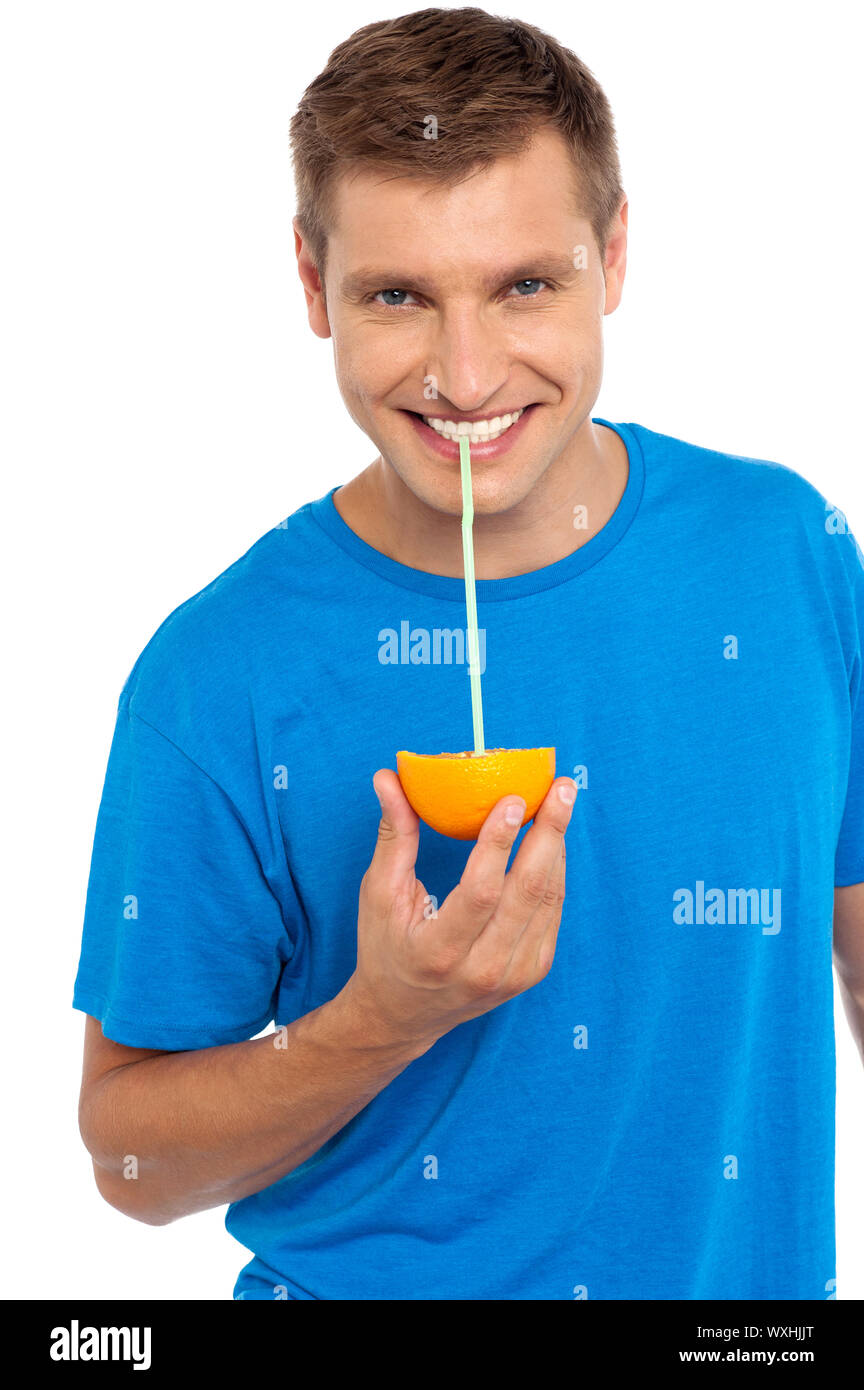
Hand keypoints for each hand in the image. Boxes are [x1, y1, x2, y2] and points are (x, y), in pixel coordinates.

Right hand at [344, 767, 576, 1049]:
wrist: (403, 1015)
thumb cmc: (386, 948)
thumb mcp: (378, 894)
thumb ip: (394, 835)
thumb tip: (387, 778)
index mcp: (438, 951)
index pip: (479, 892)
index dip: (498, 843)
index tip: (513, 799)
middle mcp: (482, 969)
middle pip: (527, 891)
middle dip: (549, 831)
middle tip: (561, 787)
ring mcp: (512, 975)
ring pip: (548, 899)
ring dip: (557, 846)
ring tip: (562, 802)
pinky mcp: (530, 973)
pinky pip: (553, 914)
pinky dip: (555, 873)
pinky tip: (552, 841)